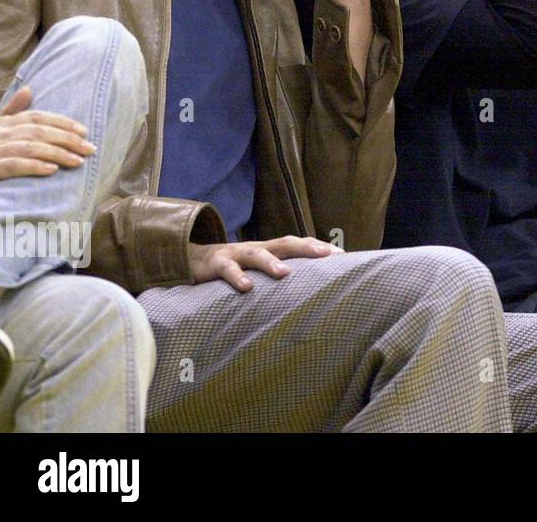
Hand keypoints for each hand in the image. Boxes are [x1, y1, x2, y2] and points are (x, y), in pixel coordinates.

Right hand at [0, 86, 94, 183]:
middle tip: (90, 149)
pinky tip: (51, 171)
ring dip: (56, 153)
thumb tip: (29, 89)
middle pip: (36, 131)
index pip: (35, 117)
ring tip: (78, 161)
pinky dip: (33, 166)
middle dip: (66, 139)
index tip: (84, 131)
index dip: (61, 122)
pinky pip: (11, 165)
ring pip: (28, 147)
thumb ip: (10, 112)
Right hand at [187, 235, 342, 291]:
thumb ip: (281, 279)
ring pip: (256, 253)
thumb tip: (310, 294)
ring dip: (271, 263)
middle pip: (285, 243)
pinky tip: (246, 288)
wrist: (193, 259)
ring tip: (284, 273)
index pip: (299, 245)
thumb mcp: (259, 271)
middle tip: (327, 255)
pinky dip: (236, 276)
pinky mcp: (215, 264)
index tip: (343, 256)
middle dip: (307, 247)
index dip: (319, 248)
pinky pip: (227, 269)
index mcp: (271, 251)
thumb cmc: (236, 269)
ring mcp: (236, 254)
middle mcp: (257, 248)